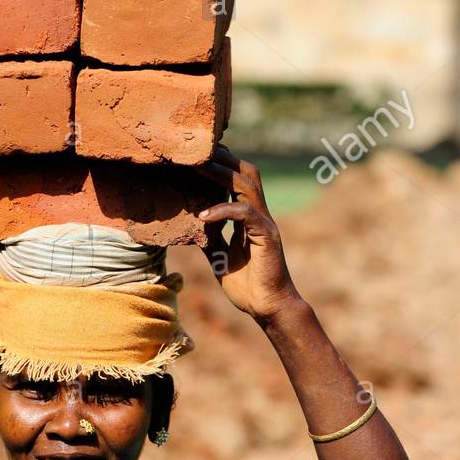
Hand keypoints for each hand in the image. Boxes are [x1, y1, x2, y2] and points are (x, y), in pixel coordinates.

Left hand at [198, 145, 302, 322]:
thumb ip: (209, 237)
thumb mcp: (219, 256)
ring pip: (246, 185)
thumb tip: (191, 224)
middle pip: (245, 172)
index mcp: (249, 218)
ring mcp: (264, 223)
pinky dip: (223, 210)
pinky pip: (244, 214)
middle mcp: (259, 215)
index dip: (220, 165)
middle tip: (195, 152)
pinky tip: (203, 215)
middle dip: (222, 159)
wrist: (268, 308)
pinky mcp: (266, 236)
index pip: (237, 180)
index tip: (196, 157)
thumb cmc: (247, 285)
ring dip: (220, 174)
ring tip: (196, 169)